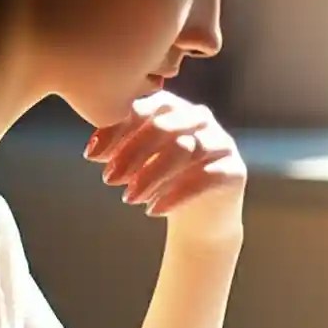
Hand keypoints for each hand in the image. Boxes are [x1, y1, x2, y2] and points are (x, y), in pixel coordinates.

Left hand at [85, 91, 246, 239]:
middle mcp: (201, 119)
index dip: (117, 130)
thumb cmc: (164, 183)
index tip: (92, 156)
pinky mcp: (234, 170)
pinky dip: (175, 194)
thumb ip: (121, 148)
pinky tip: (153, 210)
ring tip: (129, 198)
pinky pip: (204, 177)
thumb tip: (94, 149)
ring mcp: (221, 143)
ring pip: (185, 149)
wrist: (201, 219)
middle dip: (132, 153)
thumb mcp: (139, 163)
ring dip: (151, 174)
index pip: (145, 108)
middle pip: (164, 126)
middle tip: (109, 179)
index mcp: (175, 109)